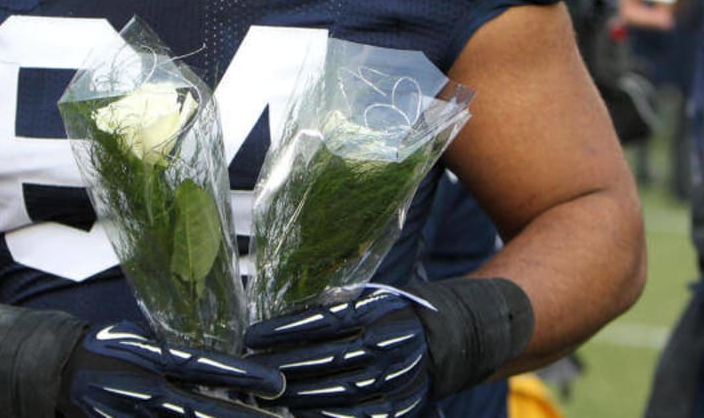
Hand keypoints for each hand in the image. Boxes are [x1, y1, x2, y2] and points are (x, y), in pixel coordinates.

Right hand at [0, 301, 281, 417]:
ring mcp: (127, 411)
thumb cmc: (98, 350)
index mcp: (149, 358)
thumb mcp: (136, 344)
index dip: (241, 376)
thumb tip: (220, 369)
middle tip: (279, 416)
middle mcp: (140, 388)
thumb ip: (172, 358)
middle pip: (199, 409)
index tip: (277, 383)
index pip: (204, 366)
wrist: (36, 368)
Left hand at [245, 278, 533, 416]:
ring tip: (267, 393)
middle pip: (325, 360)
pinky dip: (325, 416)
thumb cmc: (394, 313)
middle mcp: (388, 345)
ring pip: (337, 392)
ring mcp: (396, 379)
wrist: (451, 338)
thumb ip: (333, 305)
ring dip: (296, 395)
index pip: (321, 321)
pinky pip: (357, 416)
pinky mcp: (400, 406)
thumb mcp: (369, 297)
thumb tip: (281, 317)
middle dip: (282, 367)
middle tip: (252, 370)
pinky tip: (300, 412)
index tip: (251, 336)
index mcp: (378, 312)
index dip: (283, 330)